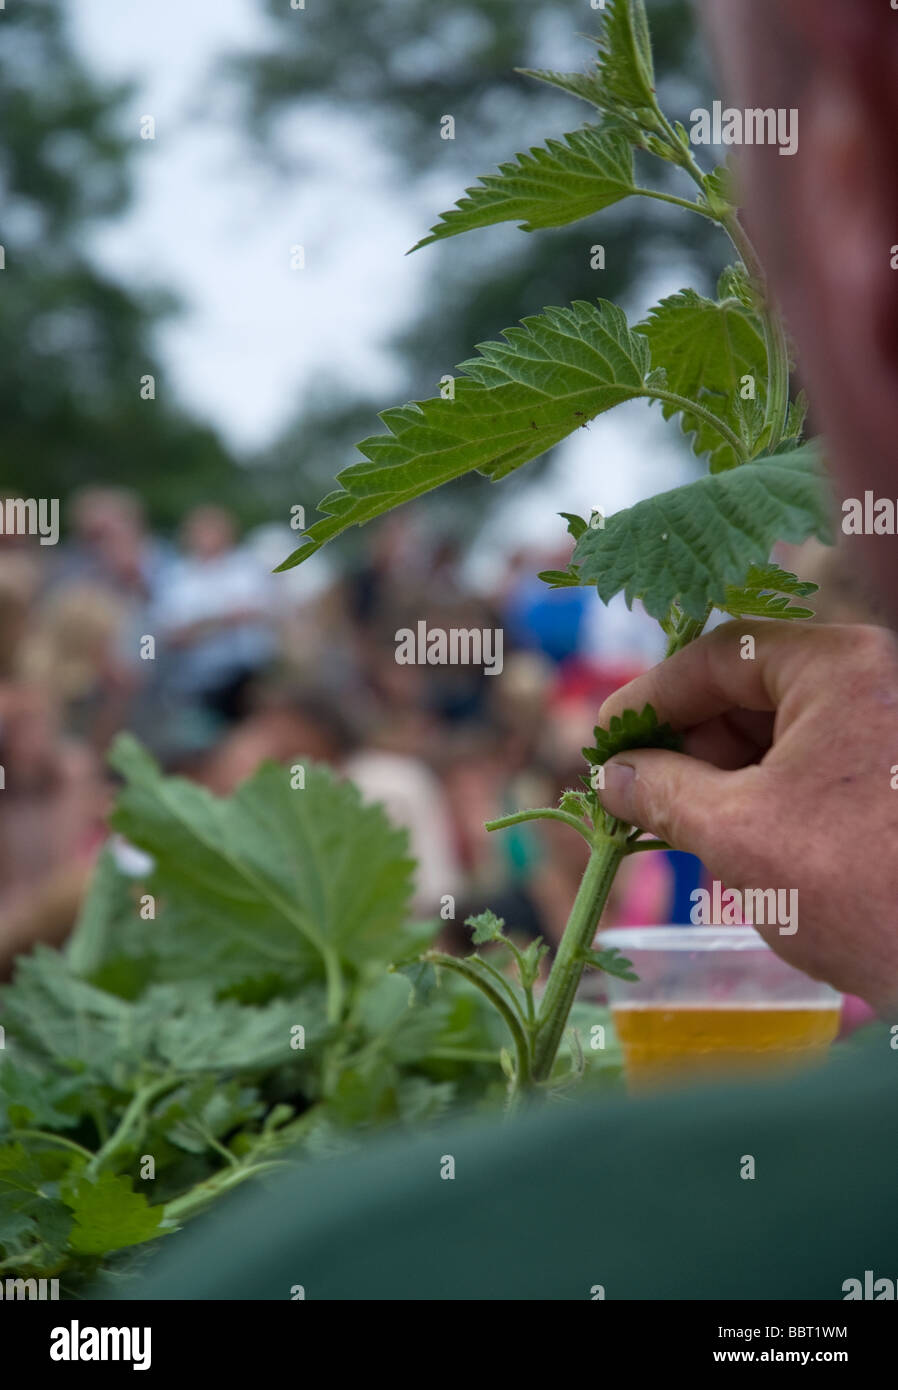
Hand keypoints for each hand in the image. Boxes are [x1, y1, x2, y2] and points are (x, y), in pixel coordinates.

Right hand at [598, 621, 897, 1015]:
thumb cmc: (853, 885)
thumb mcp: (735, 832)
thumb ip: (661, 790)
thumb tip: (614, 776)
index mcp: (839, 667)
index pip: (720, 655)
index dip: (653, 697)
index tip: (608, 741)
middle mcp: (873, 681)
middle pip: (751, 690)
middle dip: (689, 742)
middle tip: (638, 791)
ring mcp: (889, 728)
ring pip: (780, 730)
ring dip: (723, 773)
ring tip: (683, 826)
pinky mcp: (894, 777)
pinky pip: (814, 764)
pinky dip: (765, 793)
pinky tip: (734, 838)